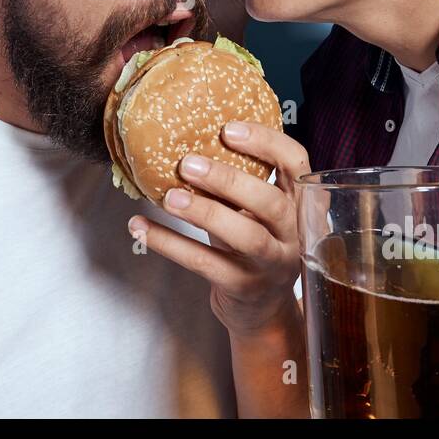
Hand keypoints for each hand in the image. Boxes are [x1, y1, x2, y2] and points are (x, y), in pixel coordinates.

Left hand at [127, 120, 310, 335]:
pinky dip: (170, 244)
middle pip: (270, 202)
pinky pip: (205, 263)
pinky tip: (142, 227)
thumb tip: (185, 141)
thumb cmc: (251, 245)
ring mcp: (271, 263)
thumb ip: (236, 182)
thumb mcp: (252, 211)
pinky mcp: (243, 287)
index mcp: (297, 203)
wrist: (261, 310)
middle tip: (187, 163)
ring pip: (245, 236)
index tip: (228, 129)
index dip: (266, 142)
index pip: (296, 163)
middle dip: (228, 180)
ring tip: (169, 198)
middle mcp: (291, 233)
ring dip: (204, 213)